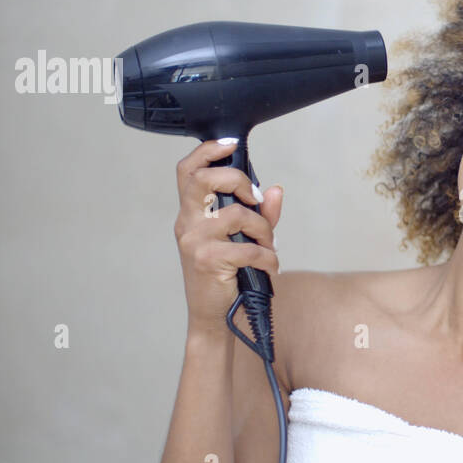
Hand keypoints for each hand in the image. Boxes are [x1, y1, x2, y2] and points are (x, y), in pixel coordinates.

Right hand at [173, 139, 283, 337]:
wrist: (213, 319)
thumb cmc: (226, 276)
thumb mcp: (243, 240)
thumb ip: (260, 215)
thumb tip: (275, 190)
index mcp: (190, 215)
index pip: (187, 171)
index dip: (207, 151)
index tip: (231, 144)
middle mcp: (187, 224)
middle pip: (205, 179)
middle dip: (238, 180)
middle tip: (254, 199)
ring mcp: (196, 242)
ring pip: (238, 214)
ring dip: (263, 229)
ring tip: (268, 246)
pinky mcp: (209, 261)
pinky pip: (250, 248)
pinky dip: (268, 257)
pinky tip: (269, 267)